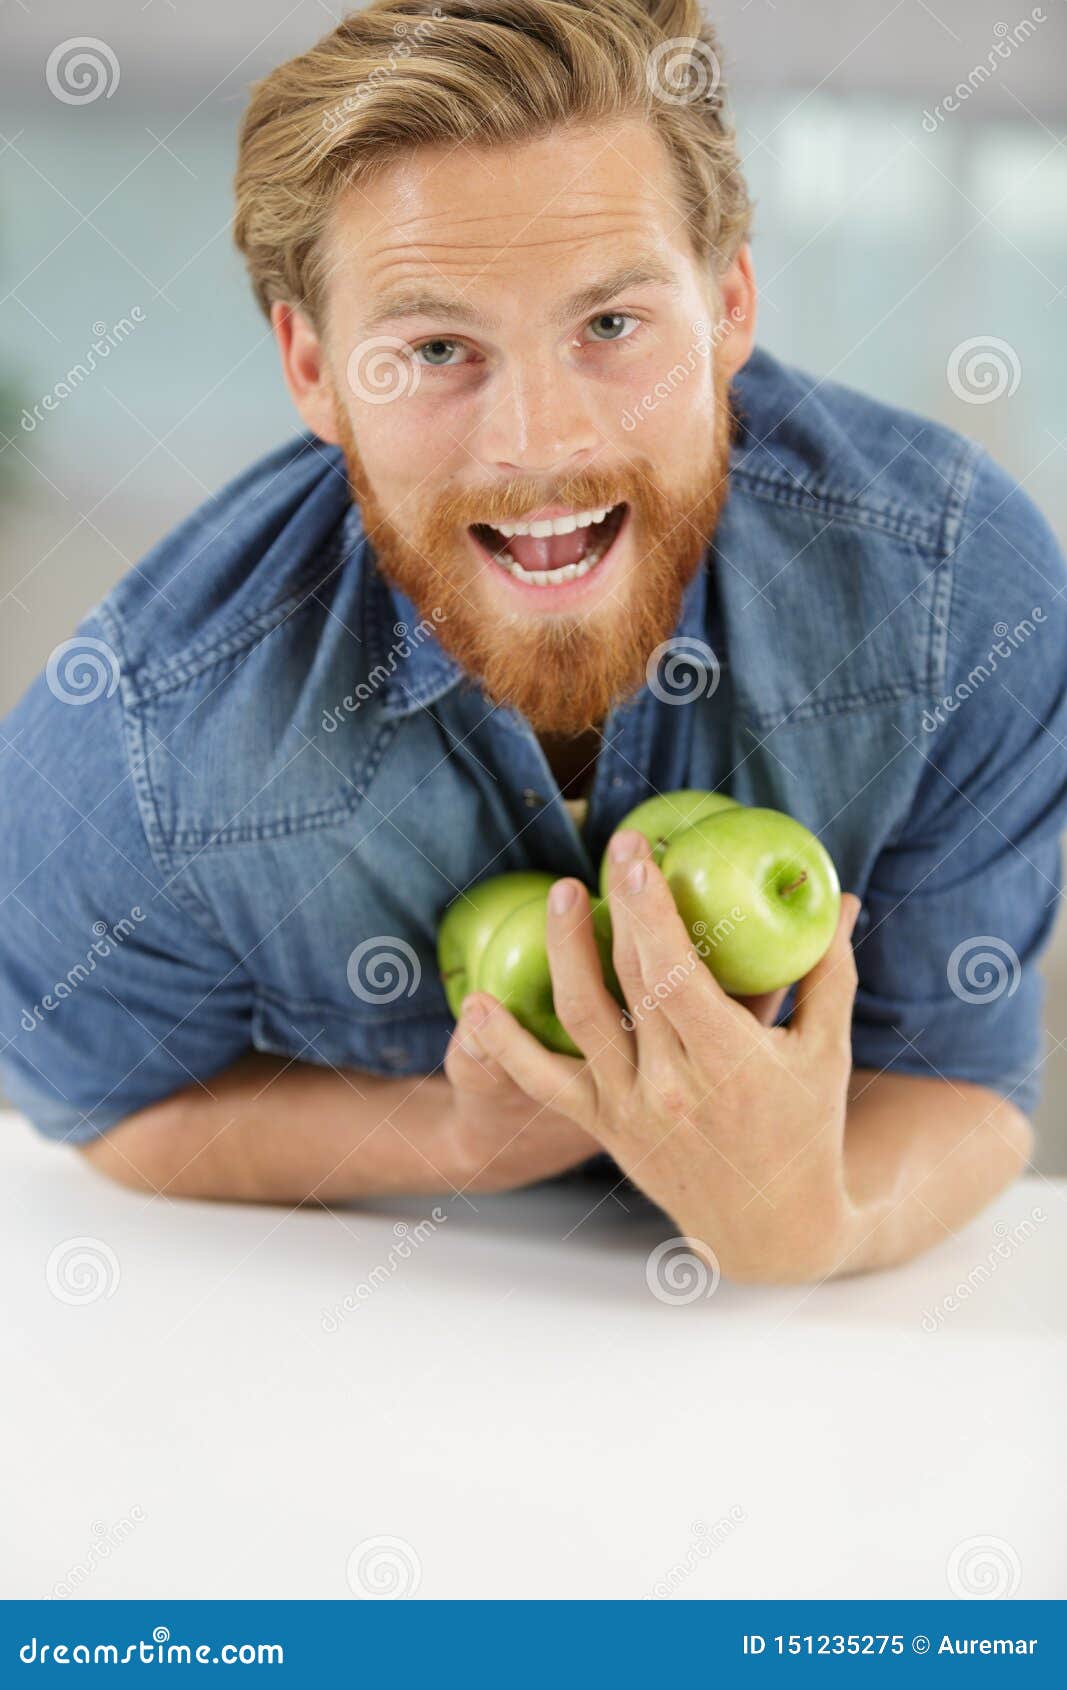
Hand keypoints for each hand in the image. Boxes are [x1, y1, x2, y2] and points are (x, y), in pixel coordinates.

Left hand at [460, 830, 862, 1280]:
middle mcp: (674, 1085)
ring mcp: (632, 1107)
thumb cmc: (807, 1130)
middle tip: (615, 848)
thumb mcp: (827, 1051)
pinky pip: (544, 1082)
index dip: (652, 911)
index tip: (639, 857)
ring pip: (583, 1018)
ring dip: (565, 951)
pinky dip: (504, 1046)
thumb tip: (838, 897)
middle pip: (631, 982)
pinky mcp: (605, 1125)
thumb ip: (828, 971)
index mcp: (731, 1062)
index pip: (678, 974)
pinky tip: (476, 1004)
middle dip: (619, 907)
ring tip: (562, 894)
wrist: (771, 1227)